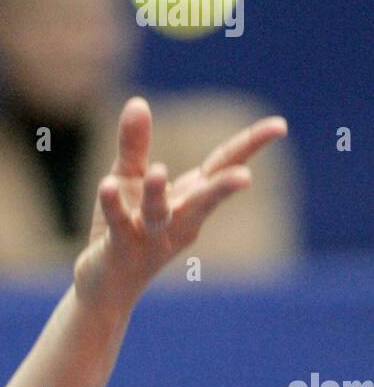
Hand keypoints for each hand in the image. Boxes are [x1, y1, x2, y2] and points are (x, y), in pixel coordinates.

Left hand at [73, 96, 287, 311]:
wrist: (107, 285)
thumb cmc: (127, 226)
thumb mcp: (130, 179)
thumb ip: (136, 143)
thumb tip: (138, 101)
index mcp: (190, 198)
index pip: (224, 167)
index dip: (251, 146)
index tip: (280, 126)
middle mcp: (178, 220)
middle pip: (205, 201)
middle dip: (223, 189)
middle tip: (245, 178)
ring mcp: (151, 238)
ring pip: (159, 214)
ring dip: (158, 194)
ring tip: (158, 171)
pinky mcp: (120, 249)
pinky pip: (118, 224)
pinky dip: (113, 205)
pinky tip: (106, 185)